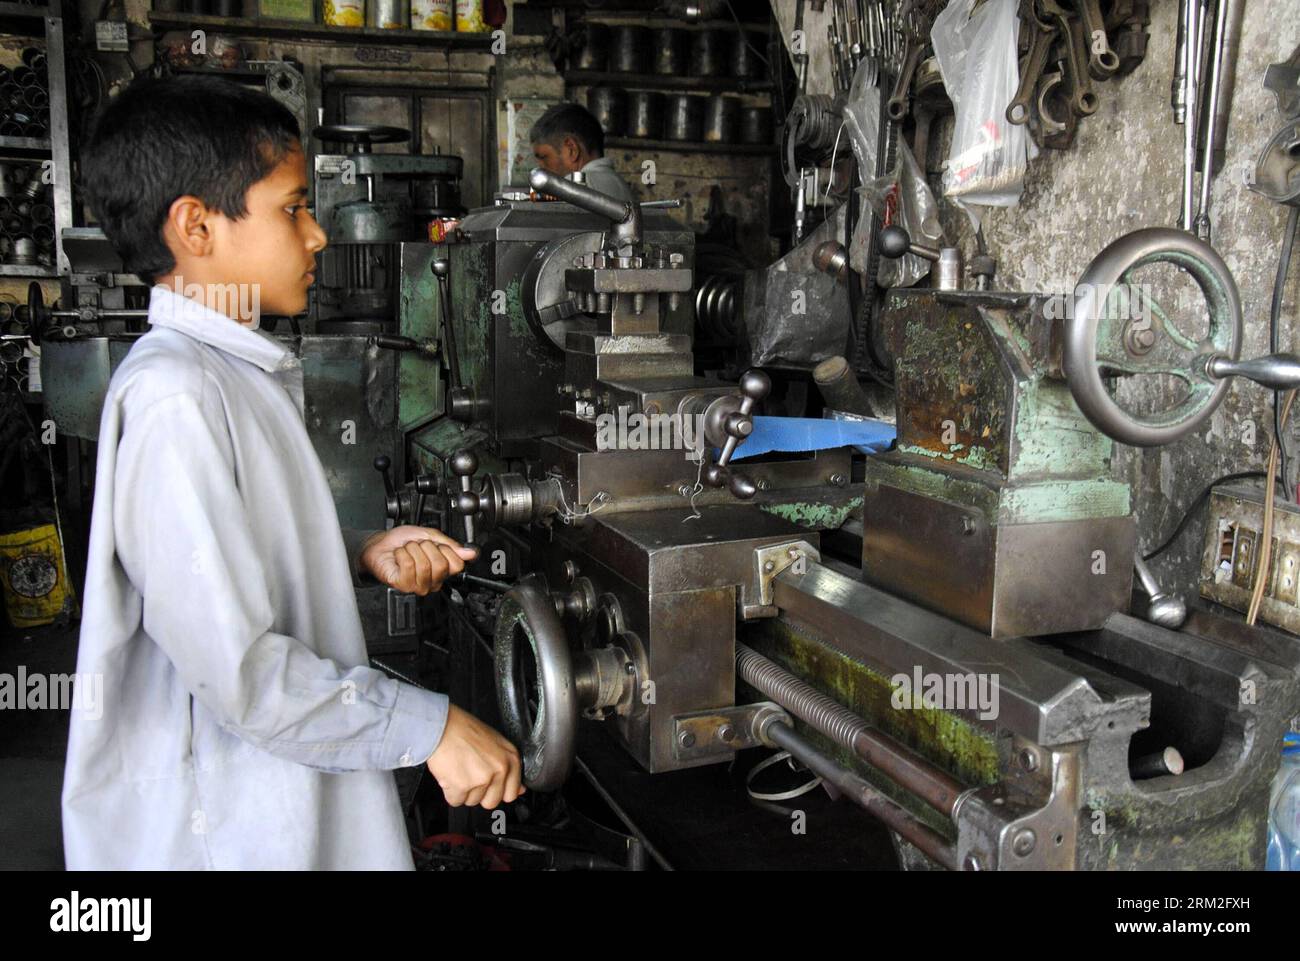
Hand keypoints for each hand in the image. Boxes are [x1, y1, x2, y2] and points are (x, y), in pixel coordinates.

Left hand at [360, 526, 477, 594]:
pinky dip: (402, 554)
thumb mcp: (431, 535)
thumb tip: (470, 553)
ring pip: (424, 566)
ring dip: (412, 550)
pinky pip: (409, 566)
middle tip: (418, 546)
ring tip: (407, 550)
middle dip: (427, 548)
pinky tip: (399, 556)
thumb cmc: (402, 540)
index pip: (457, 565)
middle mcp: (433, 580)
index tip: (436, 544)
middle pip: (441, 566)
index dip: (446, 550)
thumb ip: (451, 544)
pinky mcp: (403, 585)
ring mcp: (418, 585)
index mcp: (443, 569)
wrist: (380, 544)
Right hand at [426, 705, 524, 808]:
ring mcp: (482, 779)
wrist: (442, 726)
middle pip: (491, 802)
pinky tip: (451, 774)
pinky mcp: (463, 786)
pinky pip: (456, 801)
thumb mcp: (495, 743)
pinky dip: (450, 792)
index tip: (489, 784)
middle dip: (480, 794)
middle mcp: (499, 769)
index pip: (512, 793)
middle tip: (471, 775)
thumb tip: (519, 789)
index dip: (497, 790)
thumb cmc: (464, 730)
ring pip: (472, 802)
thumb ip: (509, 768)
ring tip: (460, 770)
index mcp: (511, 759)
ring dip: (464, 791)